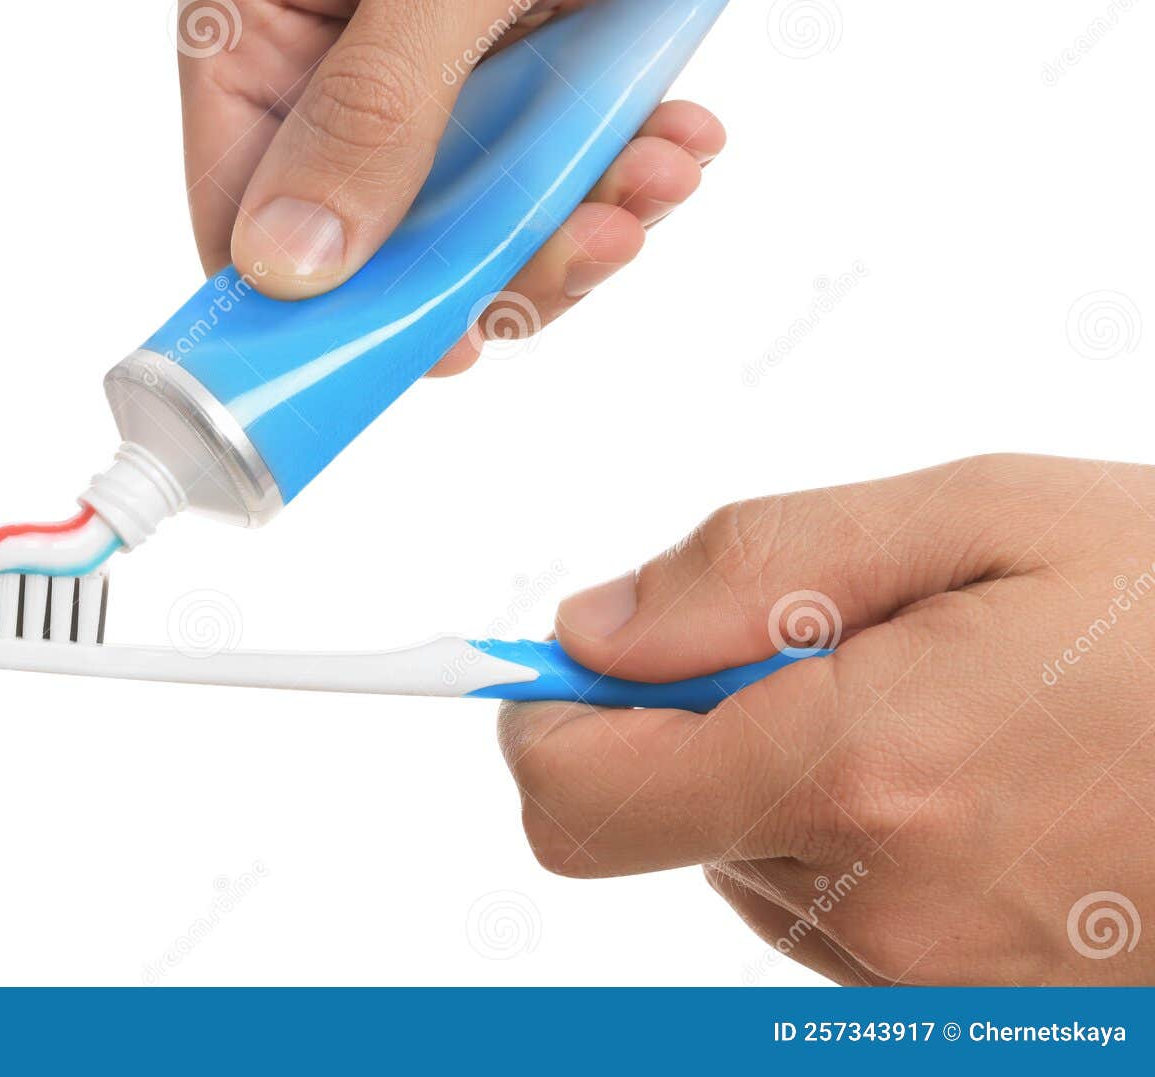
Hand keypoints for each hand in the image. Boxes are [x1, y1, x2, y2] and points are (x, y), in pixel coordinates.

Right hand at [177, 0, 720, 372]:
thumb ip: (376, 107)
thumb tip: (283, 265)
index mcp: (262, 8)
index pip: (242, 208)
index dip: (322, 306)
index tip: (430, 349)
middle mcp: (334, 54)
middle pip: (379, 240)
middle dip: (500, 260)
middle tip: (599, 242)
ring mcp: (433, 70)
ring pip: (476, 225)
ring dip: (581, 221)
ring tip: (659, 173)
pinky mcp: (521, 69)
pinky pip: (549, 173)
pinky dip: (619, 176)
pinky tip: (677, 141)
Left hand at [498, 454, 1154, 984]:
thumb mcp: (973, 521)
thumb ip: (753, 573)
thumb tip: (592, 634)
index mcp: (865, 776)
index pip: (582, 798)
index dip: (547, 722)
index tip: (565, 665)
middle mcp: (878, 910)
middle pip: (653, 822)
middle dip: (689, 720)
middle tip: (826, 643)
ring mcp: (923, 976)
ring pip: (736, 857)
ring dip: (777, 765)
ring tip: (927, 697)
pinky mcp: (962, 1000)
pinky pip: (822, 903)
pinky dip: (843, 823)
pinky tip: (960, 765)